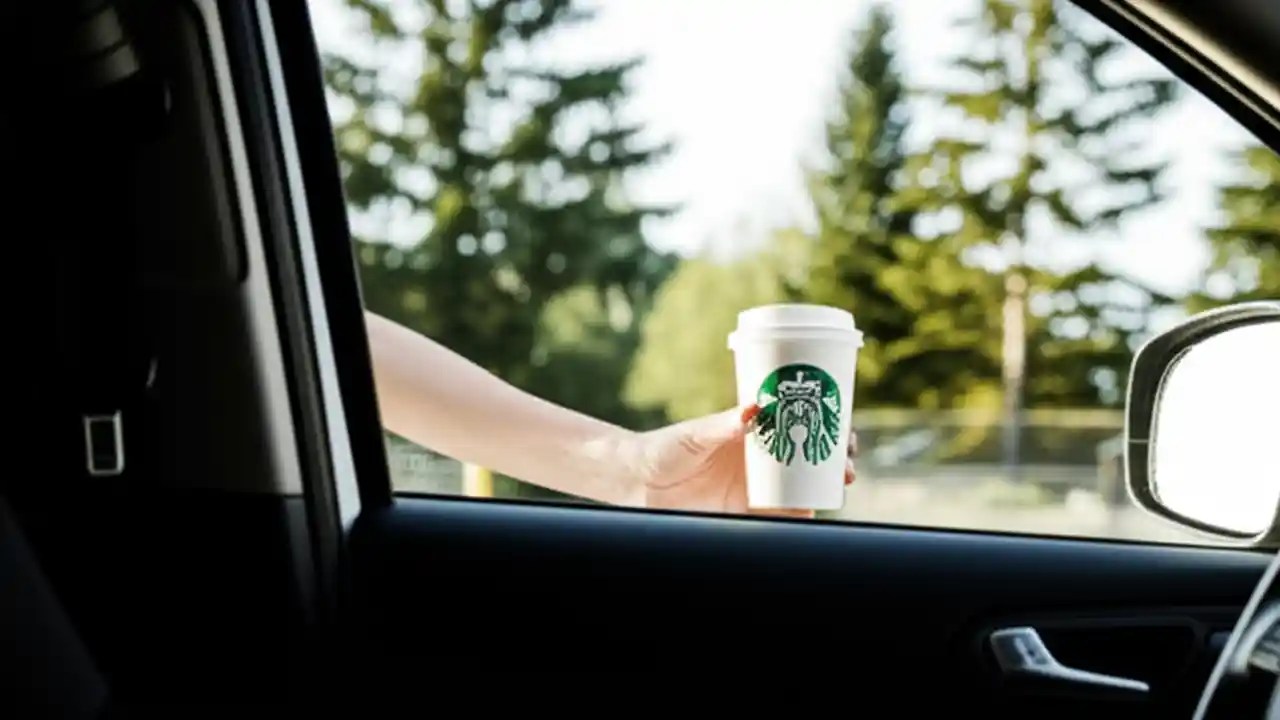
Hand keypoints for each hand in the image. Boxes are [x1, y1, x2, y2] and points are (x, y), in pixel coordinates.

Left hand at [633, 404, 857, 517]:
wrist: (637, 485)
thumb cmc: (664, 450)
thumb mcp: (694, 435)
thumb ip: (721, 426)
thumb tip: (753, 410)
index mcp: (753, 434)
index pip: (799, 424)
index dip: (827, 424)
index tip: (845, 425)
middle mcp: (761, 460)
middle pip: (810, 458)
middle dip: (837, 459)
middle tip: (848, 463)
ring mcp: (756, 489)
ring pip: (803, 488)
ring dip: (827, 487)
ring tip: (841, 484)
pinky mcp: (745, 516)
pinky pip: (781, 518)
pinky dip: (802, 517)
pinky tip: (817, 514)